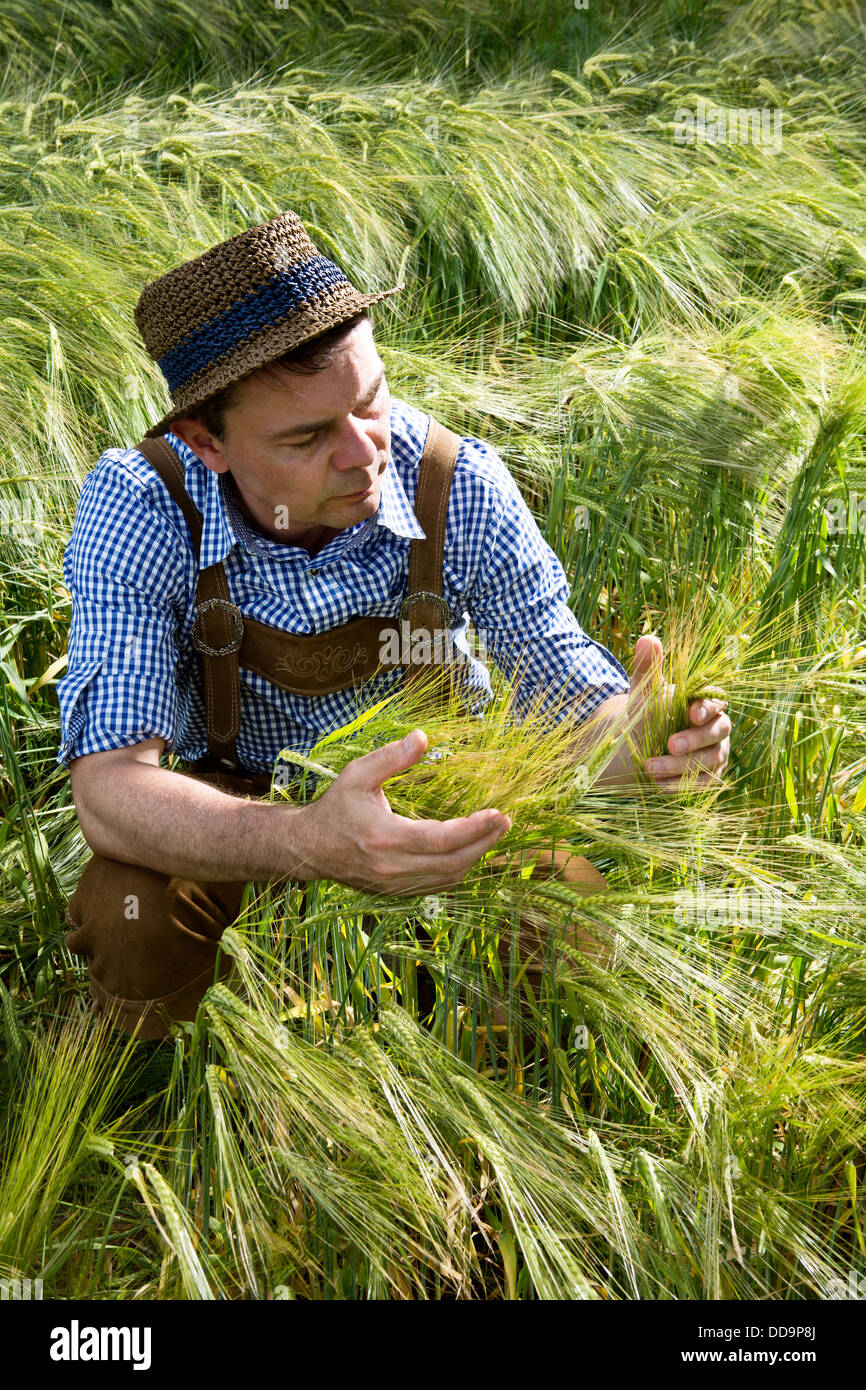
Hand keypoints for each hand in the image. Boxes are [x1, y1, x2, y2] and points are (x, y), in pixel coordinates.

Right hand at [291, 728, 511, 893]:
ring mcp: (396, 885)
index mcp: (386, 839)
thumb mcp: (357, 775)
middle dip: (485, 843)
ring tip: (493, 834)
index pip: (442, 839)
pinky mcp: (396, 892)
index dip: (475, 829)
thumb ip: (390, 757)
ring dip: (475, 857)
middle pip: (453, 863)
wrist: (308, 849)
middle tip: (505, 822)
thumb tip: (423, 737)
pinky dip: (458, 869)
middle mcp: (393, 868)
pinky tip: (469, 850)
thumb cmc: (335, 808)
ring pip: (448, 878)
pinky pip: (437, 885)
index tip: (499, 814)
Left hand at [632, 635, 730, 791]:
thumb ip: (649, 667)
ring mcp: (715, 756)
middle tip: (669, 744)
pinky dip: (680, 786)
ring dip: (680, 767)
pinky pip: (702, 786)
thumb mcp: (644, 690)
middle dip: (694, 740)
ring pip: (709, 762)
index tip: (691, 713)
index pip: (717, 703)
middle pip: (718, 735)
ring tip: (649, 767)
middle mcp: (717, 730)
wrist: (638, 745)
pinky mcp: (708, 780)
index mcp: (706, 703)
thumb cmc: (647, 713)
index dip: (708, 708)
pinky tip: (657, 785)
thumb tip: (648, 638)